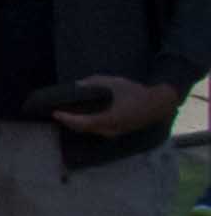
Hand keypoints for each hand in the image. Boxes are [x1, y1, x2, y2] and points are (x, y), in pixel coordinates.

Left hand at [47, 74, 179, 139]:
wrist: (158, 105)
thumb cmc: (136, 93)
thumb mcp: (116, 83)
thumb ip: (95, 83)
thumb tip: (77, 85)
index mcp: (109, 119)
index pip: (82, 123)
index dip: (67, 119)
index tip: (55, 112)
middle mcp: (110, 130)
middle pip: (83, 129)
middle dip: (68, 122)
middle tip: (57, 113)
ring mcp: (114, 132)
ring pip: (89, 130)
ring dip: (76, 124)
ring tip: (65, 114)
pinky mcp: (117, 131)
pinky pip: (96, 129)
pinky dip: (85, 124)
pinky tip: (80, 117)